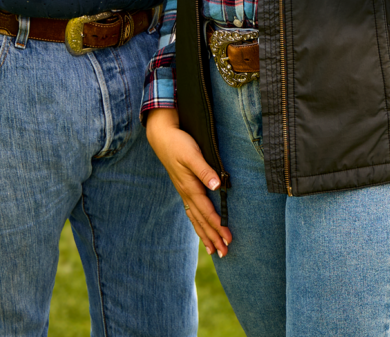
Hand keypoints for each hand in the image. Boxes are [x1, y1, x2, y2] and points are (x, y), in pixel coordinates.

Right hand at [145, 108, 230, 255]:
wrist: (162, 136)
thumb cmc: (179, 143)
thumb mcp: (192, 154)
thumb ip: (204, 170)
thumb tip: (216, 186)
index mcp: (190, 188)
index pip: (207, 212)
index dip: (218, 226)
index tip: (228, 239)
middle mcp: (186, 193)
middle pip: (201, 221)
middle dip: (213, 238)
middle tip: (225, 253)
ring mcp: (184, 192)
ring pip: (196, 219)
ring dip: (205, 235)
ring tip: (214, 250)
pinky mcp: (183, 188)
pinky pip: (191, 212)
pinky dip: (198, 223)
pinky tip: (201, 229)